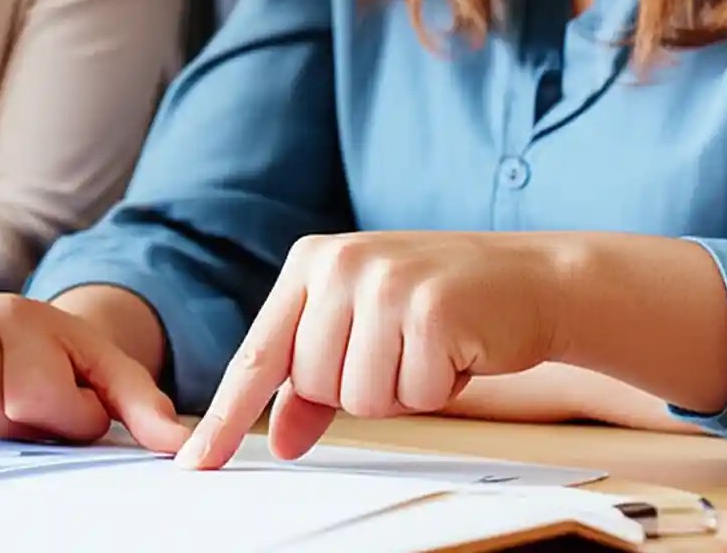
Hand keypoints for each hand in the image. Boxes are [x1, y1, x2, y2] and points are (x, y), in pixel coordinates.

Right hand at [0, 292, 189, 452]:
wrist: (2, 323)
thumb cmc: (57, 347)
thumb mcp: (106, 363)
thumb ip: (144, 405)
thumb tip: (183, 447)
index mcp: (22, 319)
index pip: (65, 409)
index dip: (80, 409)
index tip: (68, 380)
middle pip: (26, 422)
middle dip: (46, 416)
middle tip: (37, 381)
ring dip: (15, 422)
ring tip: (9, 385)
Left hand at [176, 232, 569, 468]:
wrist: (532, 278)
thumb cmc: (439, 306)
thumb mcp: (363, 328)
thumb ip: (313, 381)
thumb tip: (278, 438)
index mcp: (311, 262)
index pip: (257, 353)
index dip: (226, 416)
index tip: (195, 463)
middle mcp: (339, 264)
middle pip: (314, 385)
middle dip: (361, 387)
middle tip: (401, 351)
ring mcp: (384, 283)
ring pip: (360, 397)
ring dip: (402, 390)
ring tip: (429, 348)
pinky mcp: (431, 308)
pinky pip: (414, 394)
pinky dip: (441, 387)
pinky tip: (459, 348)